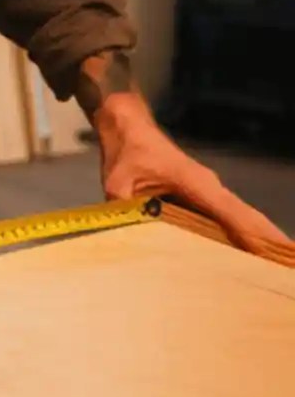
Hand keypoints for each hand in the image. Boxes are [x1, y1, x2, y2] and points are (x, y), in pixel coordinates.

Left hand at [79, 54, 290, 251]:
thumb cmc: (127, 154)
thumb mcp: (117, 182)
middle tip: (286, 264)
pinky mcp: (201, 198)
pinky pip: (225, 219)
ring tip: (273, 266)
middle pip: (245, 217)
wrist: (129, 129)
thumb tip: (128, 233)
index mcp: (194, 182)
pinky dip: (240, 236)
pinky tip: (245, 258)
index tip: (271, 252)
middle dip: (267, 240)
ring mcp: (208, 192)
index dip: (249, 233)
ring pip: (239, 219)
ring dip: (258, 240)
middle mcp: (209, 187)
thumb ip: (124, 207)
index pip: (229, 212)